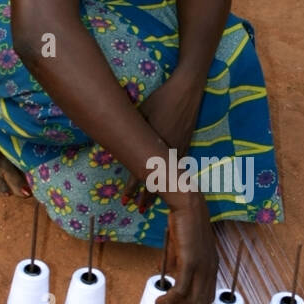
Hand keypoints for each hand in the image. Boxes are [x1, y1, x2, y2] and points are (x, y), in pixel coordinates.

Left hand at [121, 69, 204, 211]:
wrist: (185, 93)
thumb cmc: (159, 100)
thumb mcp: (140, 114)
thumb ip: (131, 129)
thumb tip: (116, 139)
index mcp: (153, 146)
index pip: (140, 172)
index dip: (132, 188)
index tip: (125, 201)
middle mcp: (167, 152)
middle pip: (155, 180)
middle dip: (146, 196)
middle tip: (139, 210)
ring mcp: (179, 150)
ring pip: (168, 178)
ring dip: (160, 191)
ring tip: (152, 204)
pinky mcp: (186, 145)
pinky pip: (178, 167)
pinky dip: (173, 179)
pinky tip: (171, 187)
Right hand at [155, 193, 217, 303]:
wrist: (187, 206)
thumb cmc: (184, 224)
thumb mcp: (183, 248)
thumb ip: (179, 265)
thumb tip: (171, 278)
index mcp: (212, 266)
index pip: (208, 297)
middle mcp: (210, 269)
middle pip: (202, 302)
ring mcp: (202, 266)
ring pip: (192, 300)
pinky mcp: (190, 262)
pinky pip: (181, 289)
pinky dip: (170, 299)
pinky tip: (160, 301)